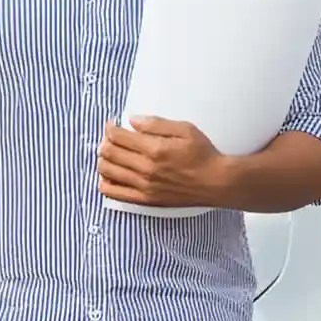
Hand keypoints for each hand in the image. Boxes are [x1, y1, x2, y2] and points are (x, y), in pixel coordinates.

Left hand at [96, 116, 230, 207]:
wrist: (217, 182)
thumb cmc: (203, 153)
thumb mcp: (185, 129)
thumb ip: (156, 123)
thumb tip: (132, 120)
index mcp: (154, 148)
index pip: (118, 136)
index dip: (110, 128)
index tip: (112, 125)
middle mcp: (146, 168)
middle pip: (110, 153)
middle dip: (105, 142)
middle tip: (111, 138)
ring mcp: (144, 186)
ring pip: (108, 172)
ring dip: (103, 160)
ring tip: (110, 155)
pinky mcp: (146, 200)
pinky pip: (115, 194)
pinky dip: (106, 184)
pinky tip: (108, 176)